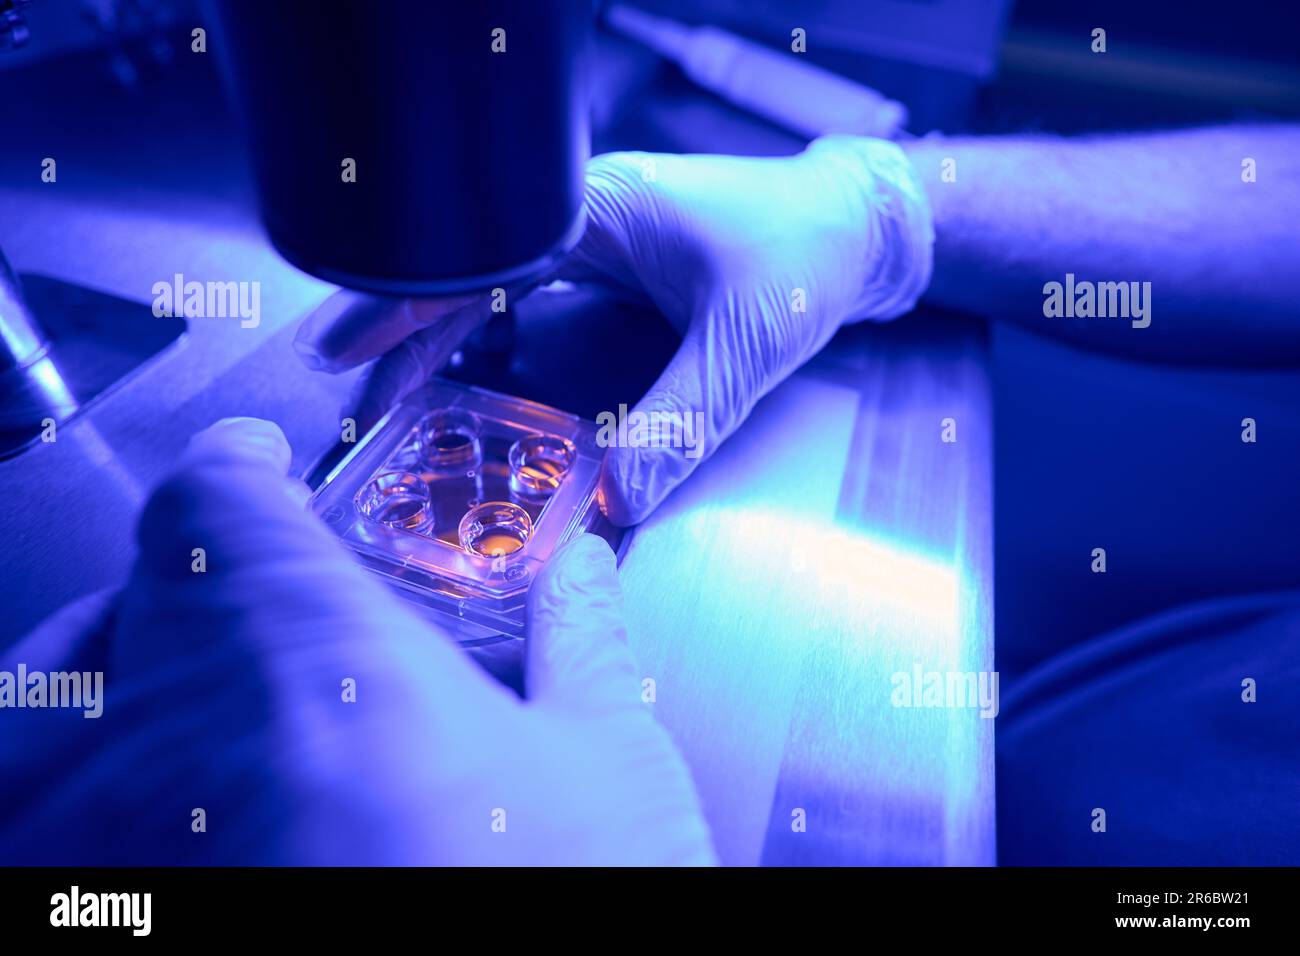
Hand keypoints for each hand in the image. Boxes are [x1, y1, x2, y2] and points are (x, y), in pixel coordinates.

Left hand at [0, 419, 714, 864]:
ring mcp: (101, 847)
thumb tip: (585, 572)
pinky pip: (32, 810)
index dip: (244, 464)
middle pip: (129, 591)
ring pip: (48, 702)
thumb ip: (582, 644)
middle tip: (257, 599)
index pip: (218, 497)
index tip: (265, 461)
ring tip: (189, 688)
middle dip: (192, 574)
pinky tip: (154, 798)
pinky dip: (72, 778)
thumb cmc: (557, 913)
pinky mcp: (92, 915)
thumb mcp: (605, 772)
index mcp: (304, 653)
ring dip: (117, 671)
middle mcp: (167, 735)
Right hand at [293, 136, 932, 524]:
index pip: (473, 252)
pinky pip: (527, 294)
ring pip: (489, 282)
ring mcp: (595, 238)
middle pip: (464, 268)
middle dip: (399, 322)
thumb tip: (617, 500)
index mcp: (595, 210)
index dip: (402, 300)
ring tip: (387, 382)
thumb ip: (679, 420)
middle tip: (345, 379)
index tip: (350, 346)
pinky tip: (466, 370)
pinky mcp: (613, 264)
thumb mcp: (742, 342)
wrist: (860, 231)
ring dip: (438, 329)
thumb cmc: (806, 254)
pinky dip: (488, 332)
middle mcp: (583, 216)